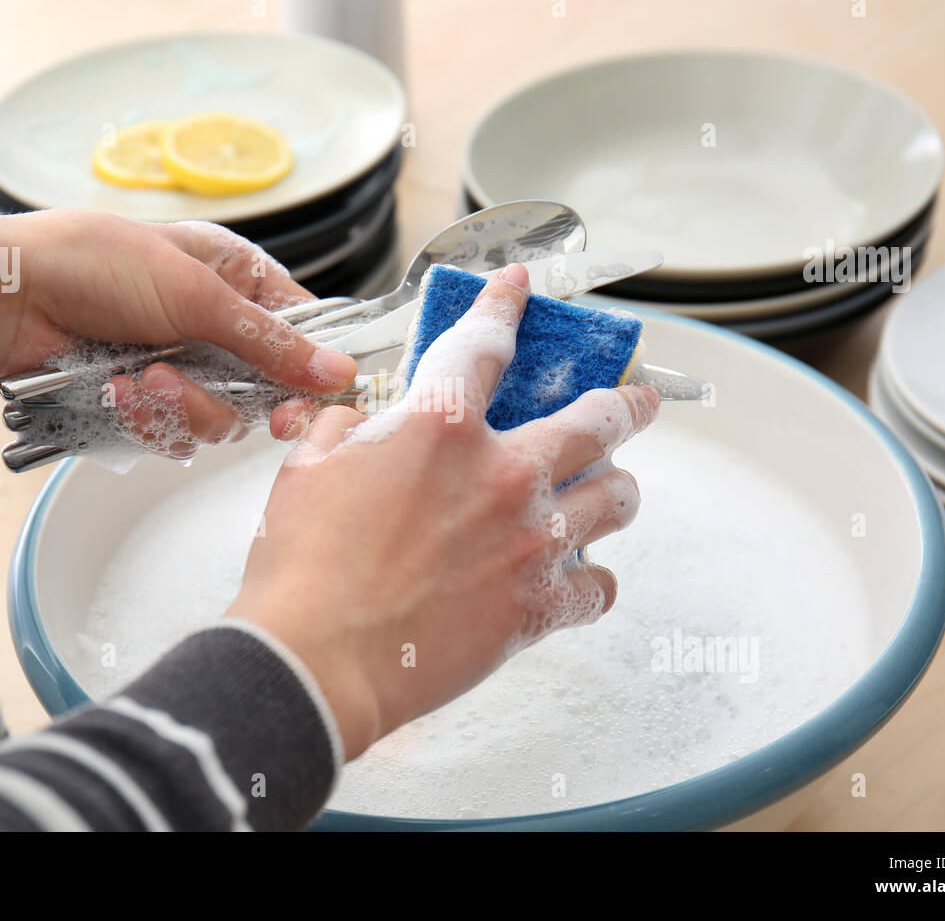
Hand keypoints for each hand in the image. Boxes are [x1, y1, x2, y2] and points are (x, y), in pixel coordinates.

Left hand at [0, 210, 354, 447]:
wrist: (1, 300)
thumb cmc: (89, 264)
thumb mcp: (194, 293)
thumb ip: (269, 341)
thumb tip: (340, 371)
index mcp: (234, 276)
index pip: (301, 330)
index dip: (312, 368)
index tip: (311, 402)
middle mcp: (211, 322)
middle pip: (265, 387)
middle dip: (238, 399)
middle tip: (230, 406)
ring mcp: (177, 363)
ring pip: (220, 418)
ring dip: (182, 407)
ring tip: (142, 380)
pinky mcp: (142, 399)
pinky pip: (173, 432)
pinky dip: (147, 418)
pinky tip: (116, 391)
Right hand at [225, 264, 660, 758]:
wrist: (315, 657)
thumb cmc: (303, 566)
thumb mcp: (310, 468)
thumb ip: (348, 429)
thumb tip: (362, 421)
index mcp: (443, 426)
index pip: (486, 343)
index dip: (507, 306)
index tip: (521, 288)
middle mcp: (503, 474)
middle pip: (599, 420)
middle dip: (630, 403)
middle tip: (641, 400)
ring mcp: (529, 542)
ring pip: (617, 500)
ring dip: (617, 490)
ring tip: (613, 491)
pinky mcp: (535, 607)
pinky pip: (598, 588)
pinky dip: (594, 581)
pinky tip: (582, 579)